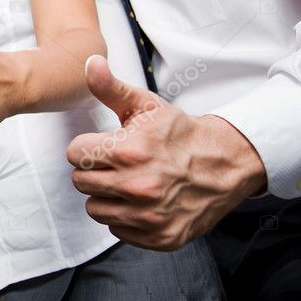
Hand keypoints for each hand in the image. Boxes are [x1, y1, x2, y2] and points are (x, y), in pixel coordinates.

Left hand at [66, 55, 266, 249]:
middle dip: (93, 171)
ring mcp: (151, 216)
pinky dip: (125, 218)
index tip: (102, 145)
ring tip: (126, 182)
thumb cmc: (179, 133)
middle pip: (81, 183)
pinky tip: (141, 201)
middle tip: (114, 164)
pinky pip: (118, 230)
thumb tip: (89, 63)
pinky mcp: (162, 237)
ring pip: (95, 209)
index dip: (86, 147)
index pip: (74, 155)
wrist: (226, 163)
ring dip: (106, 197)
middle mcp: (139, 187)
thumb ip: (111, 87)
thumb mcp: (146, 105)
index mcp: (129, 152)